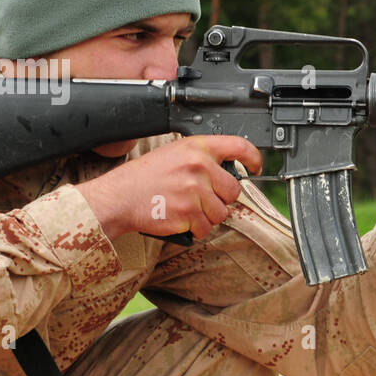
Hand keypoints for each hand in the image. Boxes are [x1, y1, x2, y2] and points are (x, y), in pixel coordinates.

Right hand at [77, 135, 259, 238]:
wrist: (119, 197)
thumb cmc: (142, 178)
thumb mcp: (173, 155)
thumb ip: (200, 159)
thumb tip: (225, 172)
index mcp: (196, 148)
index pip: (238, 146)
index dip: (254, 158)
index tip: (256, 166)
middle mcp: (199, 167)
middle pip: (234, 190)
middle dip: (220, 199)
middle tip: (199, 199)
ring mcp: (195, 190)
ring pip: (222, 212)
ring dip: (207, 216)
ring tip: (186, 209)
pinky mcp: (190, 213)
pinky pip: (207, 227)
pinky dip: (196, 229)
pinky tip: (180, 219)